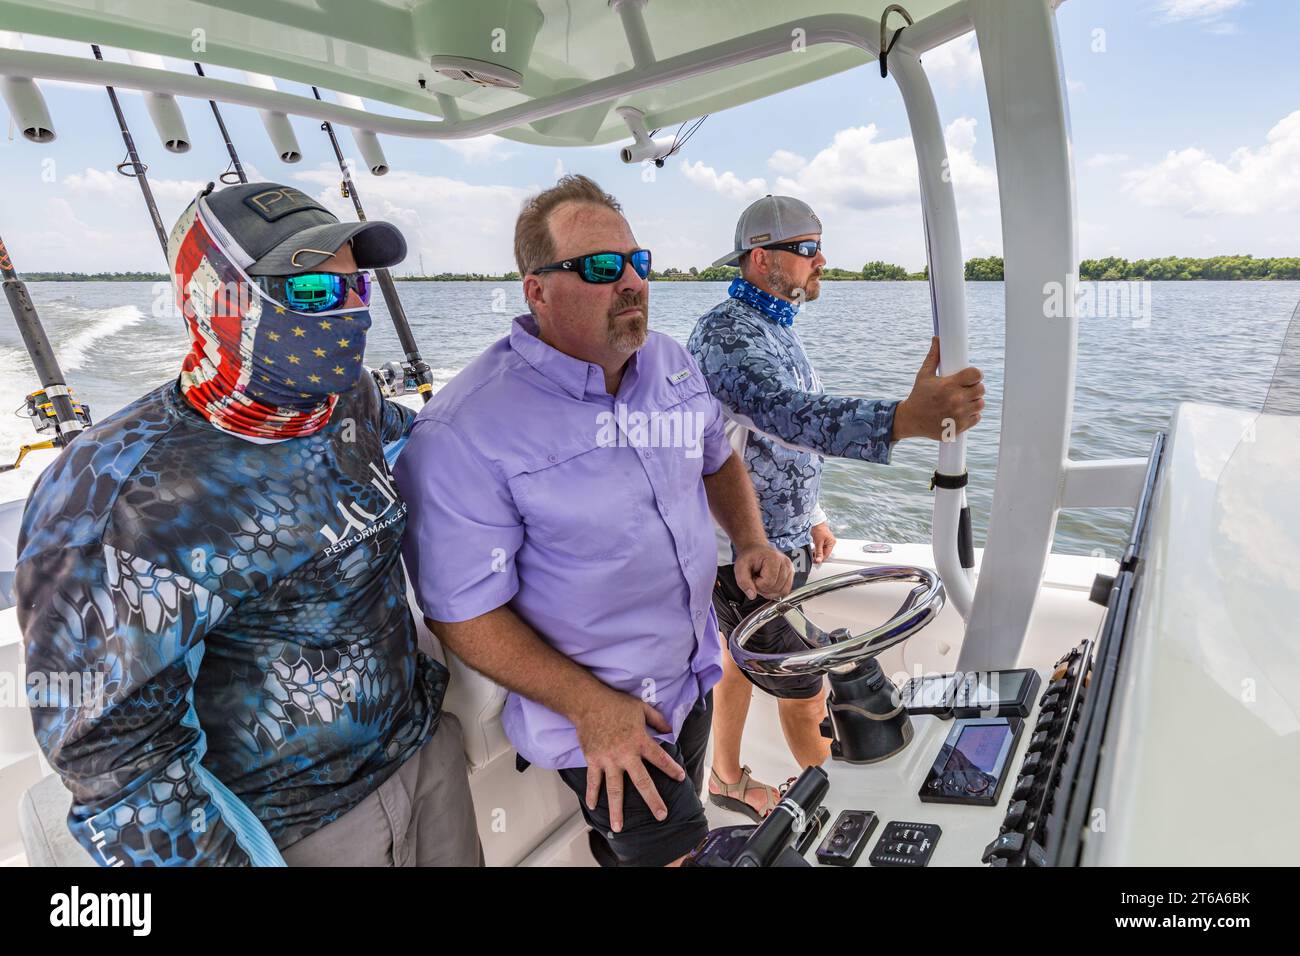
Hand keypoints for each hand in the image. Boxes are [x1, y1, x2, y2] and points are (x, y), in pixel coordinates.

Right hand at [573, 688, 684, 832]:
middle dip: (653, 800)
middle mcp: (626, 754)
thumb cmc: (616, 703)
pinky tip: (592, 807)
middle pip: (642, 782)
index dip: (671, 768)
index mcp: (640, 741)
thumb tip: (670, 730)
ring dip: (617, 810)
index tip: (680, 778)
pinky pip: (593, 781)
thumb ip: (657, 719)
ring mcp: (608, 760)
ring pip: (614, 789)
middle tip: (661, 815)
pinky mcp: (593, 760)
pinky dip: (591, 794)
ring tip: (619, 827)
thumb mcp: (641, 708)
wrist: (588, 702)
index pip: (660, 758)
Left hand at [733, 544, 794, 600]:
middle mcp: (785, 563)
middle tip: (757, 578)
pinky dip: (776, 591)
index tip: (754, 576)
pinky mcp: (791, 574)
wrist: (757, 549)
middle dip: (763, 588)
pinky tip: (769, 583)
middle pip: (776, 588)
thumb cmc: (750, 556)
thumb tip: (752, 595)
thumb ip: (743, 581)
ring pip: (782, 592)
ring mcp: (790, 569)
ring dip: (770, 591)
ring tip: (763, 580)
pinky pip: (785, 591)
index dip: (758, 584)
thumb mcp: (740, 567)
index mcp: (774, 558)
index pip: (768, 582)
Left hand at [811, 522, 835, 564]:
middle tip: (812, 558)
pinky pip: (820, 548)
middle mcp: (830, 543)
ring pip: (821, 551)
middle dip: (818, 556)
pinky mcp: (822, 541)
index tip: (815, 562)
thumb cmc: (818, 529)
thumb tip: (818, 560)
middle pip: (824, 553)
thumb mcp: (818, 542)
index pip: (826, 555)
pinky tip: (813, 550)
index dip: (820, 559)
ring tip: (812, 554)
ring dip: (816, 553)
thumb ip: (818, 552)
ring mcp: (827, 542)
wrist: (815, 522)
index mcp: (832, 543)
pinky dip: (816, 550)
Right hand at [894, 336, 984, 440]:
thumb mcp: (924, 375)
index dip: (975, 374)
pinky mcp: (960, 427)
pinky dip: (971, 415)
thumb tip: (936, 339)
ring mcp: (958, 415)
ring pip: (980, 404)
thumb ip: (933, 356)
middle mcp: (955, 400)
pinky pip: (977, 417)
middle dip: (975, 387)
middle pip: (981, 389)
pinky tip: (961, 411)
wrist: (911, 420)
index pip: (976, 374)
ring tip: (963, 400)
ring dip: (974, 401)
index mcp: (948, 385)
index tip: (971, 376)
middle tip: (965, 389)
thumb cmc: (919, 396)